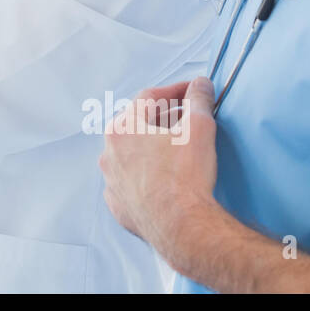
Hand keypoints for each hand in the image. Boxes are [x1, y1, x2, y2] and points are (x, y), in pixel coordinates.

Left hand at [99, 76, 219, 261]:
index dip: (175, 90)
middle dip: (162, 118)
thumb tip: (201, 84)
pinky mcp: (117, 205)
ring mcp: (110, 180)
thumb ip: (198, 100)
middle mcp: (109, 152)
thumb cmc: (187, 175)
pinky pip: (129, 183)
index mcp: (123, 128)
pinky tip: (162, 179)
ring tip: (175, 150)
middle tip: (186, 118)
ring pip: (130, 155)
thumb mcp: (199, 127)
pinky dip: (144, 176)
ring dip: (150, 148)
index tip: (192, 90)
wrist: (181, 226)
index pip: (149, 98)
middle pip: (137, 125)